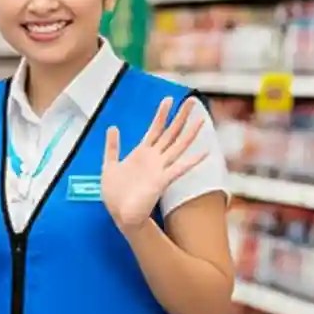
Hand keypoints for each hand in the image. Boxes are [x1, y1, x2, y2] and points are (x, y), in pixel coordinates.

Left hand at [102, 96, 207, 236]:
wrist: (120, 214)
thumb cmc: (116, 193)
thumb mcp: (109, 165)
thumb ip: (112, 147)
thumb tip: (113, 127)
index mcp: (142, 154)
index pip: (155, 129)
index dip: (162, 114)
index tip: (169, 99)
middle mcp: (154, 159)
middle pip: (170, 134)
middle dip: (180, 118)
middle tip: (191, 101)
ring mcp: (160, 169)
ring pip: (177, 147)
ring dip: (189, 134)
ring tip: (200, 120)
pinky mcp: (162, 181)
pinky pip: (179, 169)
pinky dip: (192, 161)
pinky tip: (204, 153)